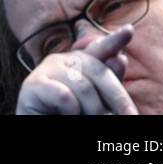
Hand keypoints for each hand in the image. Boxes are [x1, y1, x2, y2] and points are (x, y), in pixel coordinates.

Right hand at [16, 26, 138, 114]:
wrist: (42, 132)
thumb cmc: (68, 118)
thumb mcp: (95, 104)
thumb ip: (107, 85)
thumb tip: (120, 58)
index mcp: (79, 65)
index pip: (99, 49)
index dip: (114, 40)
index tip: (129, 31)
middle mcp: (62, 61)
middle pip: (98, 70)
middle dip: (117, 97)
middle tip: (128, 117)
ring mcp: (46, 70)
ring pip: (83, 86)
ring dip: (91, 111)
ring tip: (85, 120)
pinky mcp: (33, 84)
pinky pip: (65, 96)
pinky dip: (71, 111)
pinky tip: (64, 114)